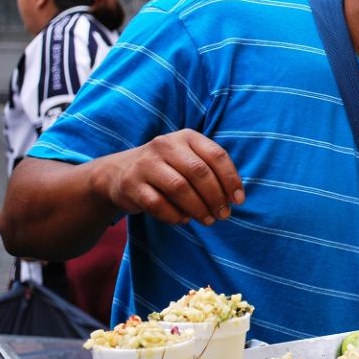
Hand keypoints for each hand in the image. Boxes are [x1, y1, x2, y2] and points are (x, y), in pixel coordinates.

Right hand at [90, 130, 243, 225]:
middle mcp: (165, 145)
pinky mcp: (131, 185)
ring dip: (198, 209)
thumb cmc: (167, 168)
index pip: (216, 155)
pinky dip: (175, 215)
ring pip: (180, 188)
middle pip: (199, 173)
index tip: (238, 200)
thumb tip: (235, 198)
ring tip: (208, 220)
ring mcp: (146, 164)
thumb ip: (211, 172)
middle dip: (216, 197)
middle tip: (224, 215)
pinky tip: (184, 219)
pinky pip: (158, 204)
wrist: (119, 172)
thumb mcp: (189, 159)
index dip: (231, 179)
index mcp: (186, 137)